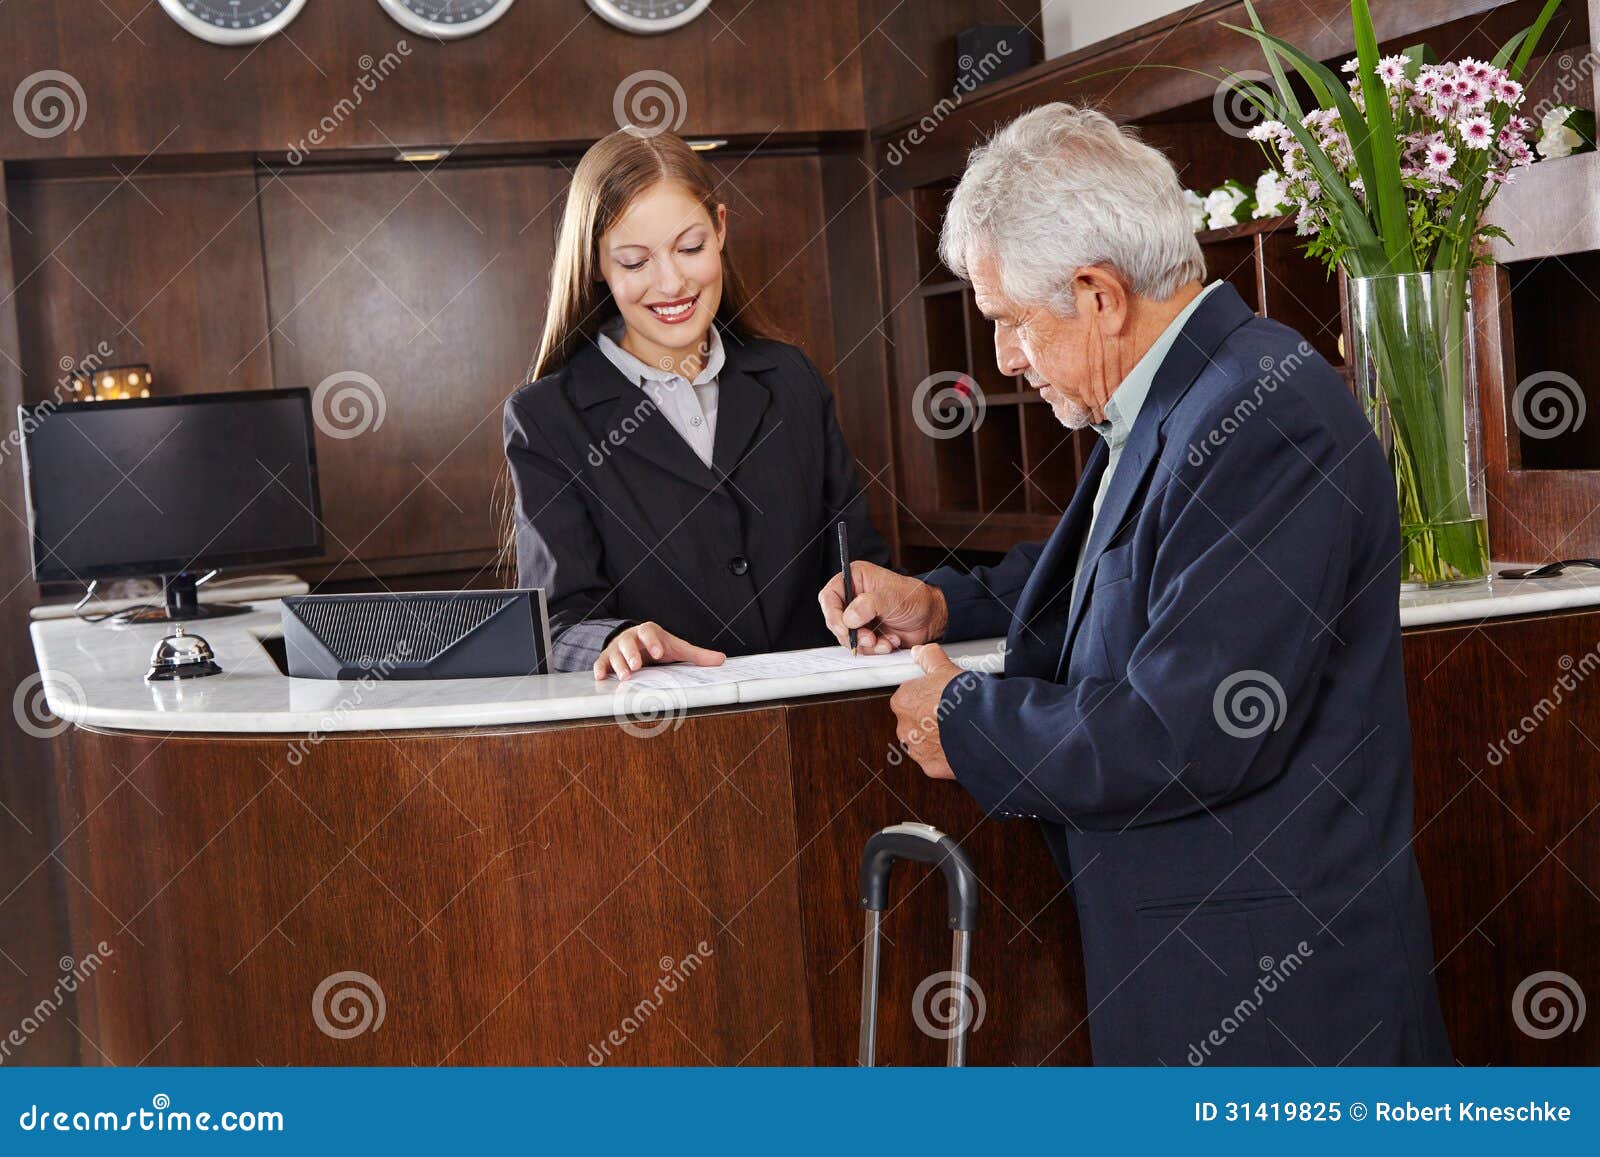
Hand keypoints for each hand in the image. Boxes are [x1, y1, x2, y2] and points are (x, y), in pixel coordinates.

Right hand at [593, 622, 724, 681]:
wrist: (635, 643)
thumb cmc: (658, 646)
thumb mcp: (676, 648)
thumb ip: (697, 655)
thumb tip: (721, 660)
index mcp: (648, 632)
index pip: (649, 633)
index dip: (653, 641)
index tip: (660, 652)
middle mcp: (630, 638)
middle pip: (628, 643)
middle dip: (632, 654)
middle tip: (637, 666)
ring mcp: (616, 648)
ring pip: (614, 654)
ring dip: (618, 665)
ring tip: (625, 677)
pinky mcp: (606, 659)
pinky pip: (601, 663)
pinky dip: (600, 669)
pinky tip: (601, 678)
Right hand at [818, 562, 947, 653]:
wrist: (931, 618)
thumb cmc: (915, 598)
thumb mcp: (892, 596)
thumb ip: (869, 604)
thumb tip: (849, 617)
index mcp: (855, 579)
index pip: (830, 596)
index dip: (833, 614)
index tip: (844, 628)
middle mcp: (853, 597)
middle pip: (835, 620)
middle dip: (852, 634)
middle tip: (869, 638)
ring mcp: (859, 617)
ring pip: (847, 637)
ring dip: (866, 644)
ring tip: (884, 640)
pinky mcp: (866, 632)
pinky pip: (860, 646)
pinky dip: (874, 649)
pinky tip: (889, 642)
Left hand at [888, 644, 962, 779]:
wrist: (983, 730)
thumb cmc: (964, 700)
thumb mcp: (946, 669)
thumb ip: (930, 658)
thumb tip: (921, 651)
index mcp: (903, 701)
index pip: (909, 695)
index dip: (927, 693)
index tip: (940, 694)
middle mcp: (905, 727)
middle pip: (914, 719)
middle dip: (930, 716)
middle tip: (952, 710)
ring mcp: (917, 749)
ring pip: (923, 740)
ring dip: (937, 735)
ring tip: (959, 727)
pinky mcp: (931, 766)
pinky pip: (936, 758)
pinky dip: (946, 753)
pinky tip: (960, 743)